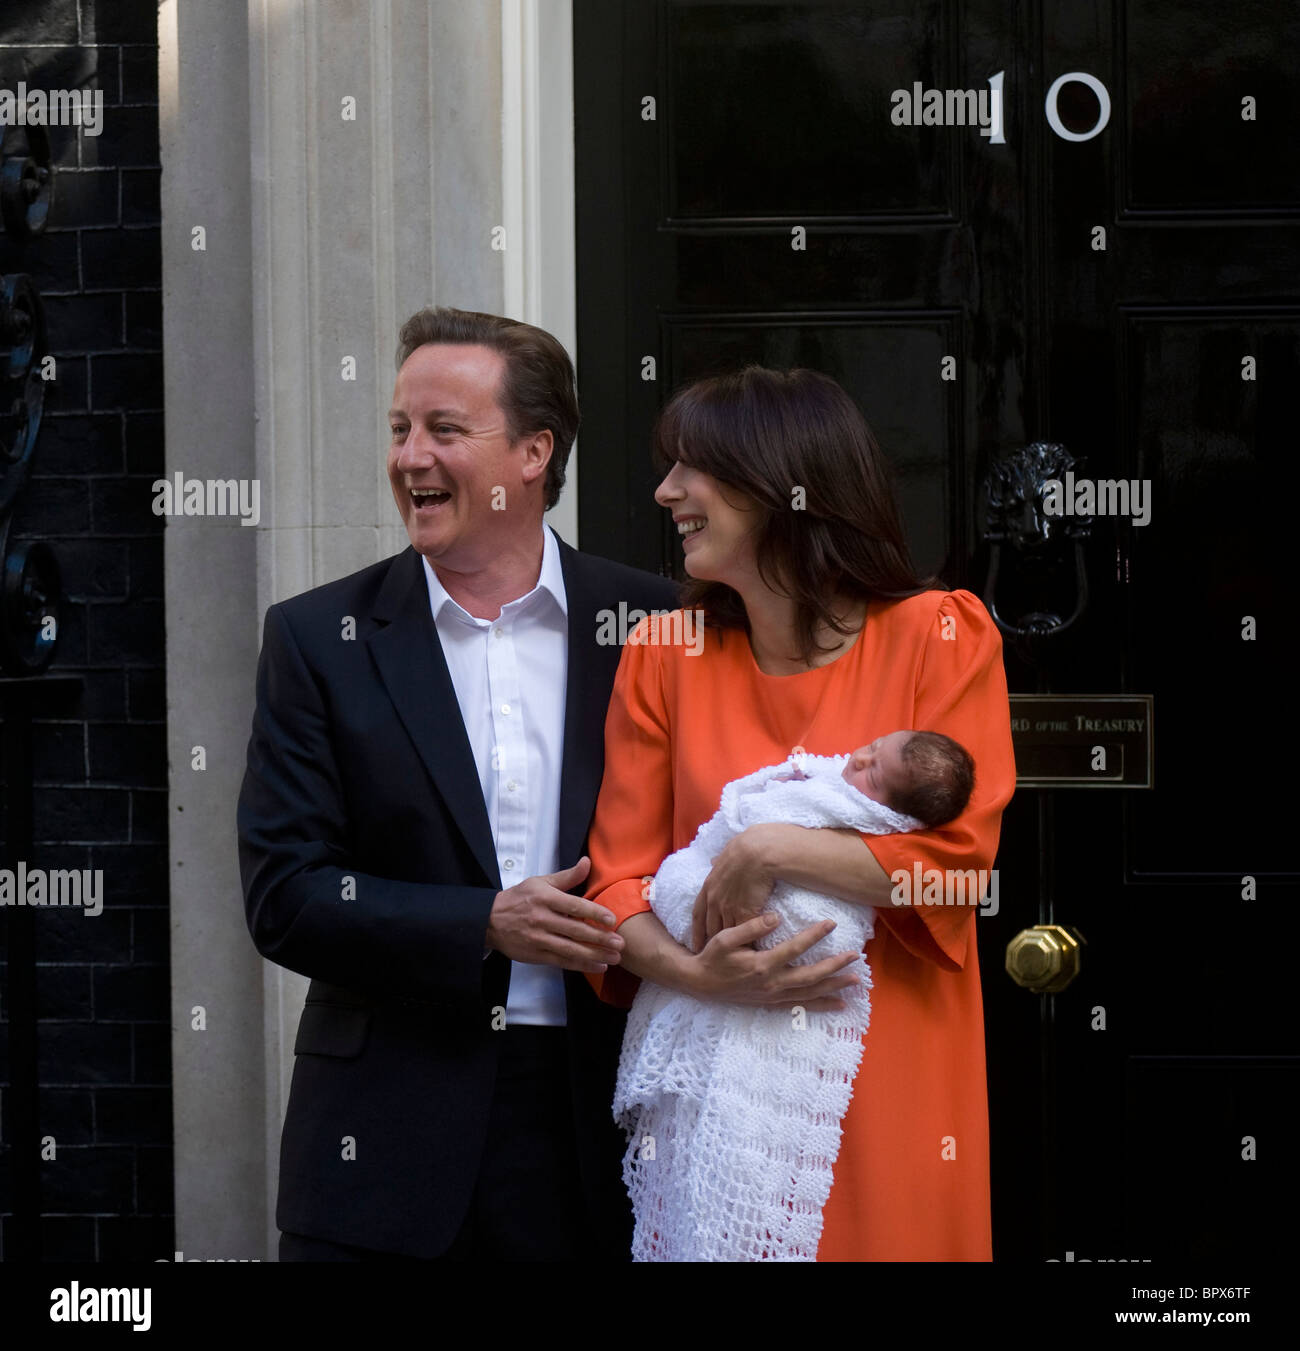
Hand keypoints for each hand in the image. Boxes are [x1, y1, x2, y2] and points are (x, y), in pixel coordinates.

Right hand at [485, 857, 622, 973]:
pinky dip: (580, 965)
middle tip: (620, 943)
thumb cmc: (519, 898)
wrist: (490, 920)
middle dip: (600, 938)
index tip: (612, 919)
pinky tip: (597, 965)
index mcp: (545, 898)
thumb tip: (587, 862)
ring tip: (614, 958)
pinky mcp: (535, 955)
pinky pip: (561, 961)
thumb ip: (567, 876)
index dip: (594, 913)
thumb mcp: (541, 882)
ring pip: (570, 949)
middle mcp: (542, 919)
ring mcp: (538, 939)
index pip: (574, 906)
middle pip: (575, 930)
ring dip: (594, 955)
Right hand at [686, 913, 860, 1010]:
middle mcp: (771, 984)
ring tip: (856, 981)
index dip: (814, 935)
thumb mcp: (726, 938)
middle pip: (811, 976)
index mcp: (761, 965)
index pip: (794, 948)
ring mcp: (774, 996)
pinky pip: (802, 1006)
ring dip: (834, 986)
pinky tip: (839, 1004)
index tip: (832, 923)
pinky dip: (822, 1005)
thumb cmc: (713, 957)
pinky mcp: (773, 1002)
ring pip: (810, 993)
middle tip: (855, 957)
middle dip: (835, 966)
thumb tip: (776, 917)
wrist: (701, 983)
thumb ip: (751, 926)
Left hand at [691, 824, 783, 952]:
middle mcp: (715, 900)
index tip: (696, 944)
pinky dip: (746, 943)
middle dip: (710, 943)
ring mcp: (729, 909)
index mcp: (708, 886)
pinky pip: (744, 934)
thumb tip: (713, 860)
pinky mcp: (746, 913)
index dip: (697, 931)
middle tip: (711, 957)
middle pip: (710, 928)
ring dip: (728, 946)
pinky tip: (749, 953)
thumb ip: (719, 861)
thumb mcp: (726, 853)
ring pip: (726, 934)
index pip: (698, 914)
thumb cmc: (745, 848)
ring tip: (731, 960)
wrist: (759, 851)